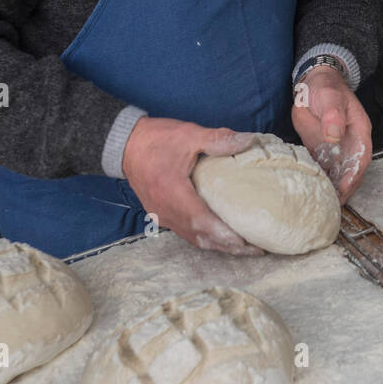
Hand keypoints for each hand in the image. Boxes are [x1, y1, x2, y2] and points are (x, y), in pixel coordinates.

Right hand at [121, 117, 263, 254]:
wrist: (125, 144)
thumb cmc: (156, 140)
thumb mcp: (189, 134)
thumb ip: (218, 140)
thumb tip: (249, 141)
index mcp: (173, 192)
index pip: (201, 221)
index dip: (225, 234)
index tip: (247, 241)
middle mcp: (167, 210)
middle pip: (201, 237)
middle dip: (229, 246)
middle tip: (256, 249)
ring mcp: (163, 216)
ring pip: (194, 239)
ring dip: (218, 246)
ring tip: (244, 248)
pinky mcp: (162, 215)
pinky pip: (186, 234)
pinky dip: (205, 239)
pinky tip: (221, 238)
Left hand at [292, 65, 372, 203]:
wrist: (312, 85)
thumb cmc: (325, 88)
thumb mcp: (330, 97)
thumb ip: (333, 115)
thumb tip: (334, 135)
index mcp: (359, 130)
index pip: (361, 157)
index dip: (353, 173)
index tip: (344, 187)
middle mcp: (350, 143)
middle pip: (352, 170)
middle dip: (346, 188)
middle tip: (335, 203)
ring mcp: (336, 148)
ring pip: (339, 173)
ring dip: (334, 188)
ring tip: (325, 204)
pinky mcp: (322, 151)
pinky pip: (324, 169)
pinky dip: (321, 181)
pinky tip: (314, 192)